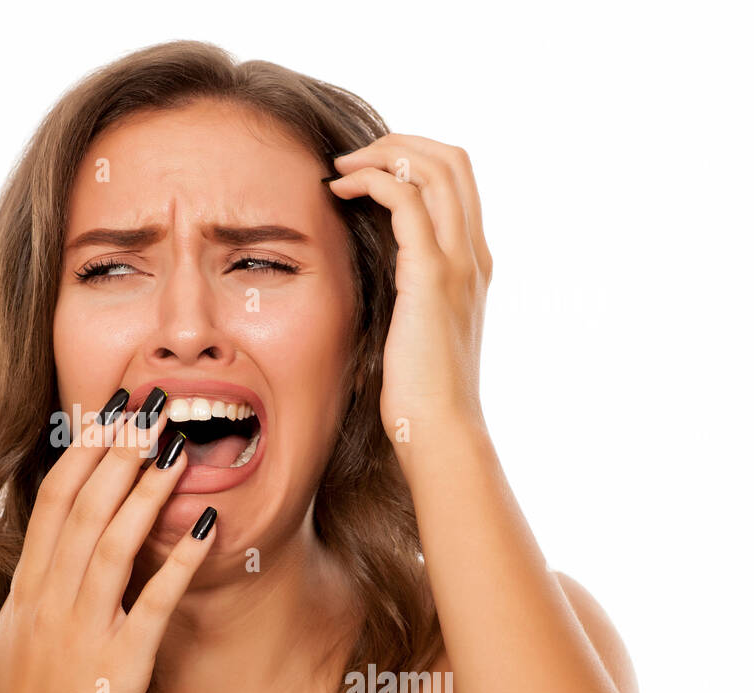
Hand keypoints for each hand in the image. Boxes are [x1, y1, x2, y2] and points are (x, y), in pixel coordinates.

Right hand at [0, 388, 216, 692]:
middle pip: (85, 506)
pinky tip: (205, 530)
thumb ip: (42, 583)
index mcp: (29, 587)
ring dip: (146, 489)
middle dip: (120, 448)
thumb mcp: (20, 633)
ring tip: (176, 445)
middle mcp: (51, 599)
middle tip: (153, 403)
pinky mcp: (117, 666)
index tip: (112, 408)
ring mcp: (82, 631)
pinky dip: (178, 564)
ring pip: (112, 542)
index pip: (55, 498)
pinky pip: (151, 604)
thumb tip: (64, 540)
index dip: (86, 448)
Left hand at [327, 134, 491, 442]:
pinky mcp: (430, 276)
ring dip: (382, 154)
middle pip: (452, 160)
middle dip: (398, 144)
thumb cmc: (420, 394)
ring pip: (433, 168)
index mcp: (472, 265)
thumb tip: (376, 285)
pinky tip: (338, 191)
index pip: (458, 183)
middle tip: (350, 158)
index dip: (415, 160)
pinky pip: (406, 200)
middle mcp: (473, 254)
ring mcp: (457, 262)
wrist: (441, 429)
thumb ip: (408, 296)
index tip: (367, 171)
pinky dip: (371, 180)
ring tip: (339, 168)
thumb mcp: (417, 332)